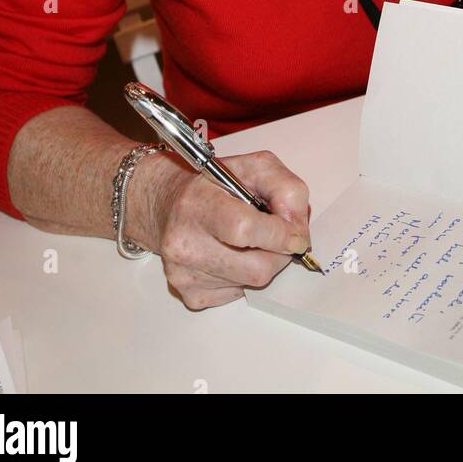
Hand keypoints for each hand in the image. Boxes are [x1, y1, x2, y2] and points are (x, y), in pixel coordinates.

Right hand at [150, 150, 311, 308]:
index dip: (279, 235)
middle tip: (276, 236)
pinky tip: (232, 255)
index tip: (296, 235)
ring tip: (249, 241)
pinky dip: (245, 277)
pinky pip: (238, 295)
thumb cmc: (210, 184)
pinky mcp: (190, 295)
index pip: (244, 229)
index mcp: (197, 203)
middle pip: (257, 268)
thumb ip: (284, 187)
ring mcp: (184, 274)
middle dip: (279, 253)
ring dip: (263, 263)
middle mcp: (184, 242)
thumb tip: (297, 228)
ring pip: (252, 284)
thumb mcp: (252, 166)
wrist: (165, 204)